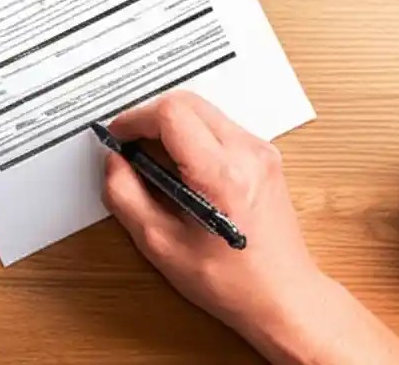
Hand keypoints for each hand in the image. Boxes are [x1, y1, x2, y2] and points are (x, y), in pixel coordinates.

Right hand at [101, 92, 324, 332]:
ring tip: (157, 164)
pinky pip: (220, 127)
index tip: (120, 137)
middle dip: (151, 118)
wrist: (284, 296)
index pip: (171, 113)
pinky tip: (184, 171)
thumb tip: (114, 163)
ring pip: (203, 111)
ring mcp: (261, 152)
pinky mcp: (265, 157)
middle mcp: (247, 154)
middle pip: (187, 102)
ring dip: (173, 127)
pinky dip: (193, 137)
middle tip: (132, 147)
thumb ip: (126, 197)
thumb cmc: (232, 282)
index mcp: (221, 175)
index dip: (135, 119)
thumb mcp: (161, 245)